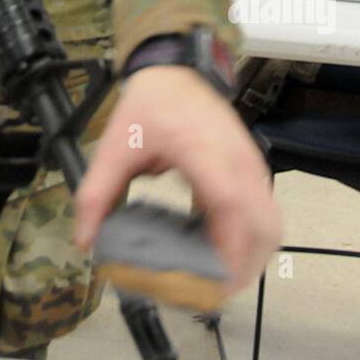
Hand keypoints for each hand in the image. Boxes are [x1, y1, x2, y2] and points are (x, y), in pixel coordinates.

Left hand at [74, 66, 281, 295]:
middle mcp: (235, 158)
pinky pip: (265, 211)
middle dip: (244, 265)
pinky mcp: (253, 167)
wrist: (173, 70)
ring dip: (252, 255)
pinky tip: (222, 249)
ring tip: (218, 275)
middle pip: (263, 222)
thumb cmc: (148, 105)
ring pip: (272, 221)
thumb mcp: (113, 147)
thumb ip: (96, 195)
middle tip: (211, 289)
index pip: (229, 201)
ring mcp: (250, 163)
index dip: (228, 244)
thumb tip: (87, 241)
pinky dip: (252, 238)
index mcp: (201, 149)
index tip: (215, 278)